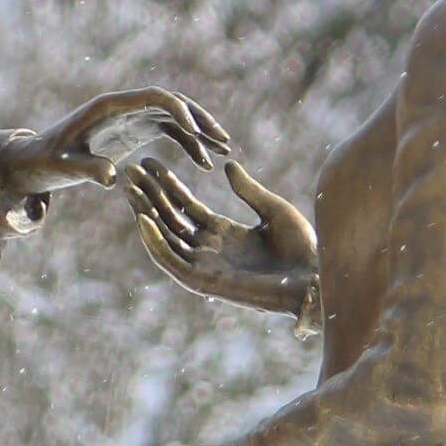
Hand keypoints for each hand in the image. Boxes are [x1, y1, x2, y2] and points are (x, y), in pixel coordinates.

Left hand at [2, 89, 229, 198]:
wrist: (36, 162)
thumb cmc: (46, 162)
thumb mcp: (63, 167)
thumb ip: (87, 170)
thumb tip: (112, 178)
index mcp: (109, 107)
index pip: (152, 97)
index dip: (177, 109)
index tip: (196, 133)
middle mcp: (124, 107)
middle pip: (171, 103)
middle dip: (199, 119)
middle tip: (223, 141)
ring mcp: (132, 119)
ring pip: (176, 117)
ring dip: (201, 131)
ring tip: (225, 150)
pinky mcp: (135, 133)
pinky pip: (170, 133)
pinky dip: (189, 145)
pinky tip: (205, 165)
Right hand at [124, 158, 319, 328]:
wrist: (315, 277)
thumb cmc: (304, 248)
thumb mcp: (273, 210)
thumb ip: (248, 190)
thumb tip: (228, 166)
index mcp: (226, 233)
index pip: (187, 207)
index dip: (169, 185)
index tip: (151, 163)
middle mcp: (211, 250)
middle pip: (171, 219)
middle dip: (150, 194)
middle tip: (131, 169)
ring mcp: (206, 266)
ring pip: (166, 237)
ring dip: (145, 213)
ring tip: (129, 188)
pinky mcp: (204, 282)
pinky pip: (171, 261)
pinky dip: (154, 241)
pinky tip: (141, 218)